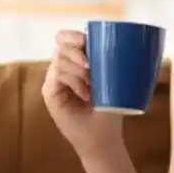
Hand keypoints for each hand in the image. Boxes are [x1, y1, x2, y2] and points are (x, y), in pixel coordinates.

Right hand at [42, 29, 123, 155]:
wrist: (102, 136)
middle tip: (90, 65)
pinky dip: (72, 81)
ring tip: (92, 85)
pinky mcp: (50, 92)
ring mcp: (55, 80)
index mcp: (77, 60)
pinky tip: (84, 93)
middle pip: (61, 45)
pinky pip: (57, 75)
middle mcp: (64, 67)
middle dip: (76, 50)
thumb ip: (111, 62)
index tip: (87, 41)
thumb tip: (123, 43)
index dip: (74, 36)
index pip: (67, 38)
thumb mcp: (113, 80)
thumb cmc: (110, 109)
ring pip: (60, 60)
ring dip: (78, 70)